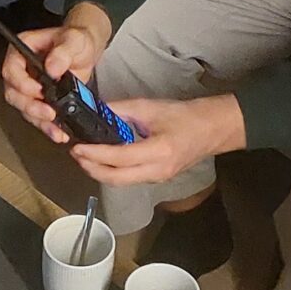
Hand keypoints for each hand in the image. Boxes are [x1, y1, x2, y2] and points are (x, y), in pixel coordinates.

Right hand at [0, 21, 104, 141]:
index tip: (37, 90)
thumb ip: (63, 52)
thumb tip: (52, 68)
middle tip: (47, 112)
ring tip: (54, 127)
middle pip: (14, 93)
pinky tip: (58, 131)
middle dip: (30, 107)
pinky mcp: (42, 100)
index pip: (11, 69)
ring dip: (38, 120)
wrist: (88, 49)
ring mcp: (31, 87)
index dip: (21, 83)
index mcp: (23, 51)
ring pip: (24, 109)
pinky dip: (48, 126)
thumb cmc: (77, 39)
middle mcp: (23, 70)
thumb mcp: (74, 39)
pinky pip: (38, 116)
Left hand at [71, 94, 241, 187]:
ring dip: (100, 172)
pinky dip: (113, 171)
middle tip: (76, 154)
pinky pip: (130, 179)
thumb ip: (123, 109)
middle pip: (115, 179)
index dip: (94, 154)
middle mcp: (157, 170)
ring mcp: (158, 177)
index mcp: (158, 151)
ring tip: (85, 157)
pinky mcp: (158, 178)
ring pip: (121, 182)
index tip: (77, 147)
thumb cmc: (187, 116)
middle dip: (91, 169)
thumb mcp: (152, 107)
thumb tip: (98, 109)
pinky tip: (104, 159)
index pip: (118, 158)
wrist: (214, 130)